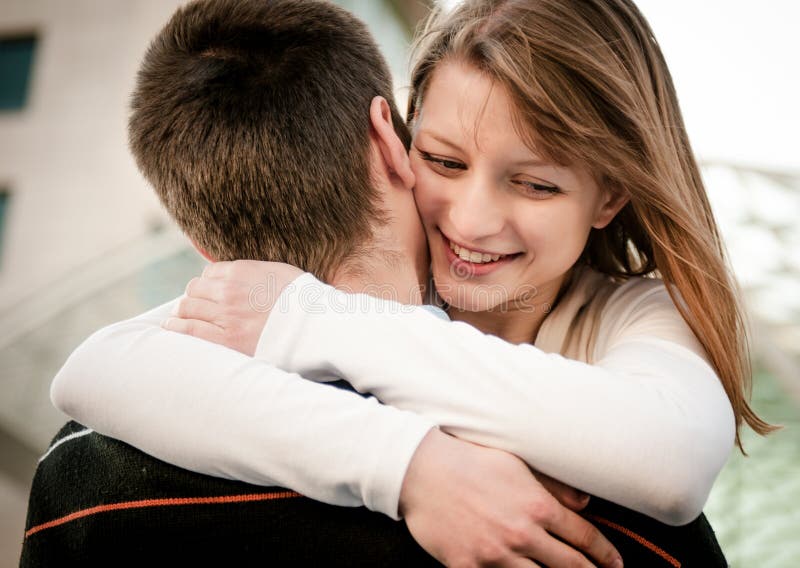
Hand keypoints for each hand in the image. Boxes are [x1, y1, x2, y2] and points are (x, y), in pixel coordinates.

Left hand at [162, 260, 303, 354]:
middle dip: (196, 297)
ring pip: (187, 308)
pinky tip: (171, 327)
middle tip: (197, 307)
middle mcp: (228, 290)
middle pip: (195, 290)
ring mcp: (225, 316)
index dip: (210, 284)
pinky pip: (188, 329)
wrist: (316, 327)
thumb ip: (255, 271)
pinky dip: (176, 327)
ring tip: (182, 318)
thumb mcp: (280, 272)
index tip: (211, 293)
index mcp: (241, 271)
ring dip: (184, 311)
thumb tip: (241, 274)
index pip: (210, 273)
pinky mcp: (225, 340)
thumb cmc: (304, 301)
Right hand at [400, 430, 621, 567]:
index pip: (584, 538)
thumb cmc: (470, 461)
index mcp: (537, 505)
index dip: (605, 554)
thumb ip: (553, 485)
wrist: (421, 470)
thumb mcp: (517, 463)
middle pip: (571, 567)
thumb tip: (586, 502)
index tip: (616, 564)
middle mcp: (522, 534)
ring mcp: (495, 555)